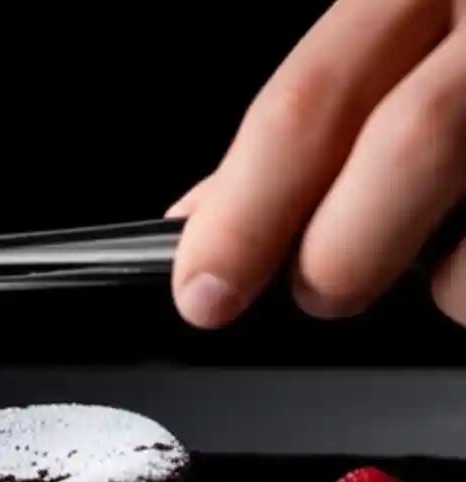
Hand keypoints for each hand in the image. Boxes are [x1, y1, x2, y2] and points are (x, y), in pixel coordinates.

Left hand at [167, 0, 464, 328]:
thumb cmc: (464, 37)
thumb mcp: (402, 29)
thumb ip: (318, 112)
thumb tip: (205, 215)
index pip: (309, 100)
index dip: (243, 212)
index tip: (202, 288)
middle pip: (408, 145)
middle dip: (337, 252)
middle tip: (317, 291)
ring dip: (443, 286)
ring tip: (437, 272)